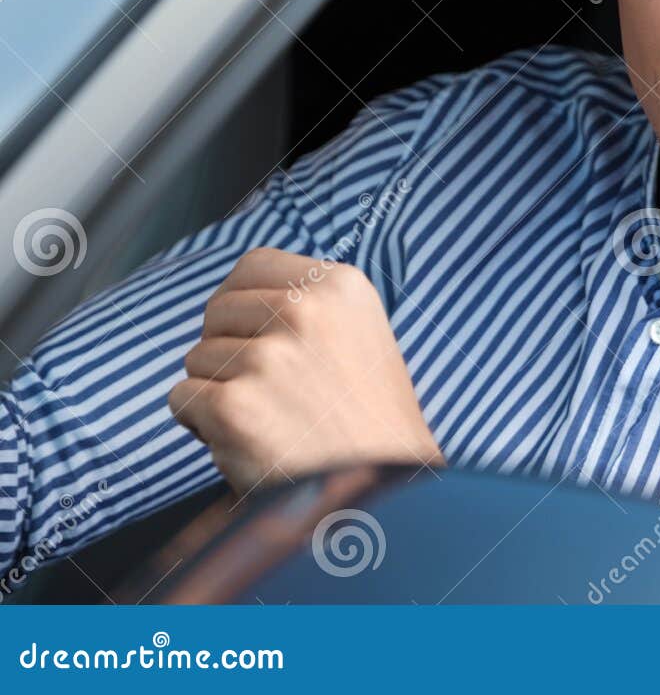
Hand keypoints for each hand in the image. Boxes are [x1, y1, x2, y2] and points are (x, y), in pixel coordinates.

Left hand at [168, 247, 443, 492]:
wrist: (384, 488)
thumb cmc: (370, 420)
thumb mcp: (360, 335)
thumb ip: (309, 305)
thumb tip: (240, 295)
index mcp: (341, 286)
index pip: (254, 264)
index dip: (242, 301)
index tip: (255, 333)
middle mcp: (305, 311)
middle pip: (218, 311)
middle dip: (227, 348)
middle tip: (267, 389)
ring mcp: (268, 358)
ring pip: (197, 358)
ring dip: (217, 390)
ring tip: (267, 419)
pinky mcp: (234, 407)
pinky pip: (181, 400)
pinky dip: (201, 425)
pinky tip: (246, 440)